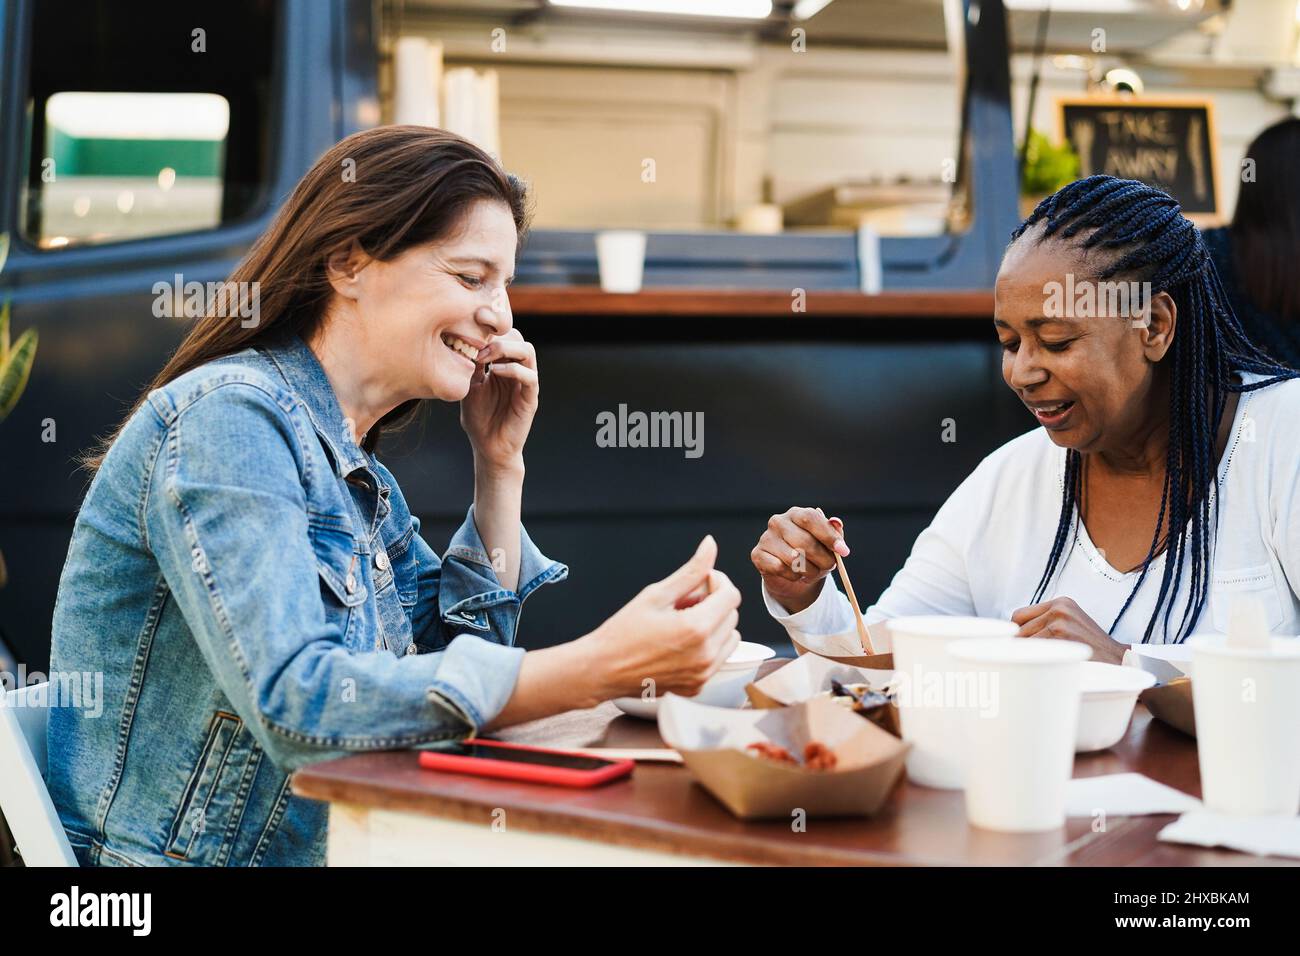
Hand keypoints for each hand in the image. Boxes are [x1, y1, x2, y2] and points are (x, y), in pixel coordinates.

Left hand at [459, 328, 537, 473]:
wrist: (488, 448)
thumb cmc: (479, 420)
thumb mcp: (469, 387)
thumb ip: (471, 366)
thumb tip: (464, 341)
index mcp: (502, 365)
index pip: (504, 336)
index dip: (490, 329)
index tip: (469, 331)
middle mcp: (516, 370)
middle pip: (517, 337)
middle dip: (497, 336)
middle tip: (476, 347)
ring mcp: (525, 383)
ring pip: (528, 350)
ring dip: (506, 348)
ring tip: (486, 357)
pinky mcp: (530, 398)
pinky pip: (530, 376)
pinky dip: (513, 369)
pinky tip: (495, 373)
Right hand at [585, 535, 741, 699]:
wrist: (602, 669)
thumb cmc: (623, 632)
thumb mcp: (657, 594)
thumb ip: (691, 571)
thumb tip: (710, 546)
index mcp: (697, 628)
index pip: (731, 595)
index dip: (717, 581)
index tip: (700, 581)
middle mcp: (705, 654)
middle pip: (732, 615)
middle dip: (713, 602)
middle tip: (684, 601)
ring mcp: (703, 674)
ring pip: (729, 637)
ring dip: (714, 625)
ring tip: (683, 622)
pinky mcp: (697, 686)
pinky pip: (718, 658)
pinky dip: (707, 646)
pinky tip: (681, 642)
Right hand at [750, 506, 848, 613]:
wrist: (792, 575)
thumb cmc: (812, 555)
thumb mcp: (827, 544)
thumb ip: (834, 533)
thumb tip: (836, 522)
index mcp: (796, 513)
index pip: (810, 518)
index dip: (828, 535)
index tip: (843, 551)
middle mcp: (778, 521)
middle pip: (804, 541)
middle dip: (823, 559)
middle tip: (830, 566)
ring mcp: (766, 537)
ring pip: (793, 558)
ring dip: (809, 571)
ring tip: (812, 572)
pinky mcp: (757, 554)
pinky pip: (780, 568)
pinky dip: (793, 576)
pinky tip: (795, 574)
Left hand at [1011, 596, 1124, 663]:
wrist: (1120, 661)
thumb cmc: (1091, 648)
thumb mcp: (1071, 624)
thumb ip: (1045, 623)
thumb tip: (1009, 635)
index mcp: (1061, 602)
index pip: (1018, 616)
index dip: (1017, 633)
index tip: (1021, 647)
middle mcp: (1059, 608)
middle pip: (1017, 630)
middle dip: (1021, 646)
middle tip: (1033, 660)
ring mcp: (1060, 622)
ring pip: (1024, 643)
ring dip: (1030, 656)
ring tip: (1048, 664)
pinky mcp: (1061, 638)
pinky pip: (1034, 652)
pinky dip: (1038, 663)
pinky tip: (1050, 668)